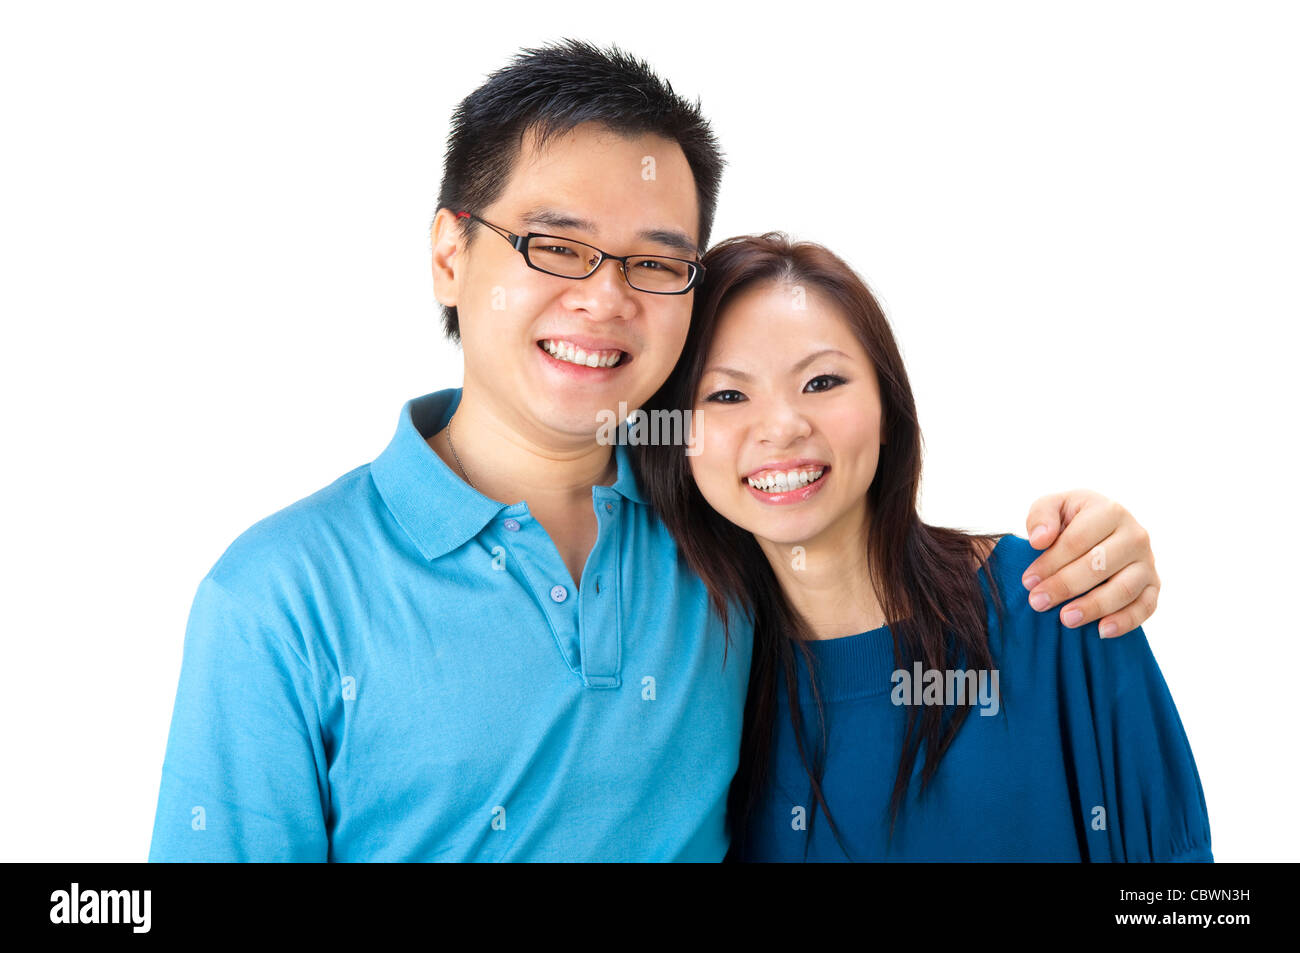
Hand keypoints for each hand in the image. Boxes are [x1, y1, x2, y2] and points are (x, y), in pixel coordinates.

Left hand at [1020, 489, 1159, 637]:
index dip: (1051, 562)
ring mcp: (1147, 562)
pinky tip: (1102, 632)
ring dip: (1094, 607)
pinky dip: (1126, 621)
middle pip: (1099, 565)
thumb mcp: (1053, 507)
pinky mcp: (1153, 585)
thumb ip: (1041, 516)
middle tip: (1038, 603)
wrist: (1101, 530)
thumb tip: (1039, 540)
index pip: (1078, 540)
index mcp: (1109, 511)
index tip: (1028, 581)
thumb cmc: (1071, 520)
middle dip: (1065, 586)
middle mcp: (1135, 535)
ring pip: (1123, 589)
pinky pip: (1145, 607)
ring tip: (1065, 619)